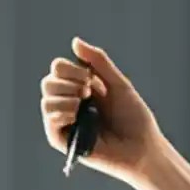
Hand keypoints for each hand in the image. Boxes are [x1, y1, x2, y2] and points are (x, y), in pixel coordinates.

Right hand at [40, 37, 164, 184]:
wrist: (143, 148)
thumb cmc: (135, 118)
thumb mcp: (118, 84)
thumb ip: (98, 62)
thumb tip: (75, 41)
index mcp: (81, 89)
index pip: (58, 70)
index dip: (70, 69)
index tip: (93, 79)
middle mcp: (70, 105)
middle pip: (48, 83)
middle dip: (68, 83)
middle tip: (89, 93)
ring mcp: (66, 124)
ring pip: (46, 101)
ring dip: (66, 98)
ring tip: (84, 106)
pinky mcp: (65, 142)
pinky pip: (50, 122)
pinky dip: (61, 113)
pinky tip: (75, 115)